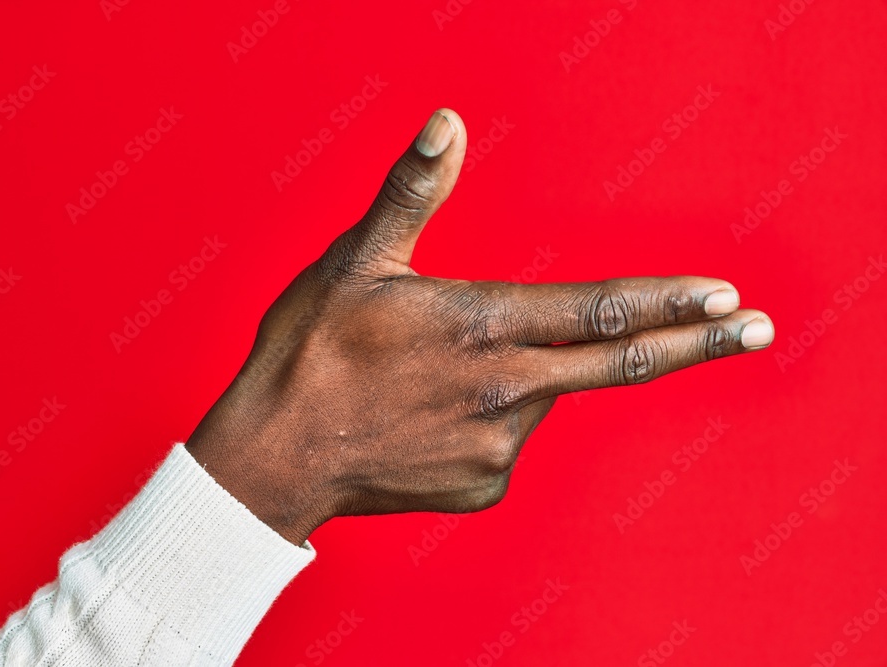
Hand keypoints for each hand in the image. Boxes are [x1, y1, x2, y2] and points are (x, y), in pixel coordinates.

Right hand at [186, 109, 773, 544]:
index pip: (600, 311)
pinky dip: (492, 416)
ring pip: (543, 396)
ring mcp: (497, 447)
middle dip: (696, 344)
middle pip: (621, 364)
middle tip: (759, 330)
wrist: (274, 457)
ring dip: (523, 375)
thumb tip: (448, 121)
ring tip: (440, 374)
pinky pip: (509, 441)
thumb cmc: (312, 351)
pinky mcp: (482, 485)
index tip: (725, 296)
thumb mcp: (356, 260)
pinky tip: (433, 414)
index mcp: (481, 326)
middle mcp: (504, 391)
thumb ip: (413, 192)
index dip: (668, 301)